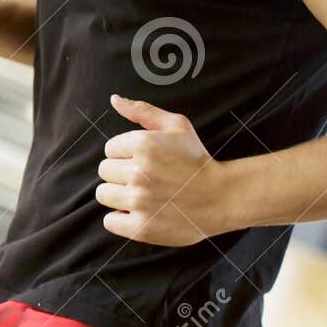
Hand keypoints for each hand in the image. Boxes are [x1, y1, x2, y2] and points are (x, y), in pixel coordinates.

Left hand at [97, 95, 232, 245]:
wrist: (222, 197)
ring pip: (103, 194)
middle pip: (104, 171)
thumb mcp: (176, 126)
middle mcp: (139, 172)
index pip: (110, 149)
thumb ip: (142, 111)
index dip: (126, 155)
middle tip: (144, 178)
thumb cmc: (197, 159)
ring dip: (118, 195)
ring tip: (141, 195)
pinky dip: (120, 219)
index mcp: (144, 145)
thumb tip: (114, 99)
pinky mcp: (142, 227)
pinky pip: (110, 221)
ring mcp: (140, 201)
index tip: (145, 161)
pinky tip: (139, 213)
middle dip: (121, 173)